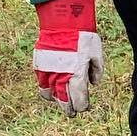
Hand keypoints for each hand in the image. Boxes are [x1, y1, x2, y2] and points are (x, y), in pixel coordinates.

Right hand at [33, 0, 103, 116]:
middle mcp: (61, 78)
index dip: (82, 106)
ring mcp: (48, 73)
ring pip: (50, 95)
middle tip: (73, 112)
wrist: (64, 23)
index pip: (78, 100)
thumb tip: (94, 84)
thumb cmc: (83, 38)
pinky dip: (46, 90)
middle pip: (64, 101)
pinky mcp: (39, 67)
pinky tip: (52, 90)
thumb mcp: (97, 54)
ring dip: (57, 100)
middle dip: (69, 108)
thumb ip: (96, 71)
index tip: (84, 108)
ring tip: (62, 101)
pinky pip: (41, 85)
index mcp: (77, 76)